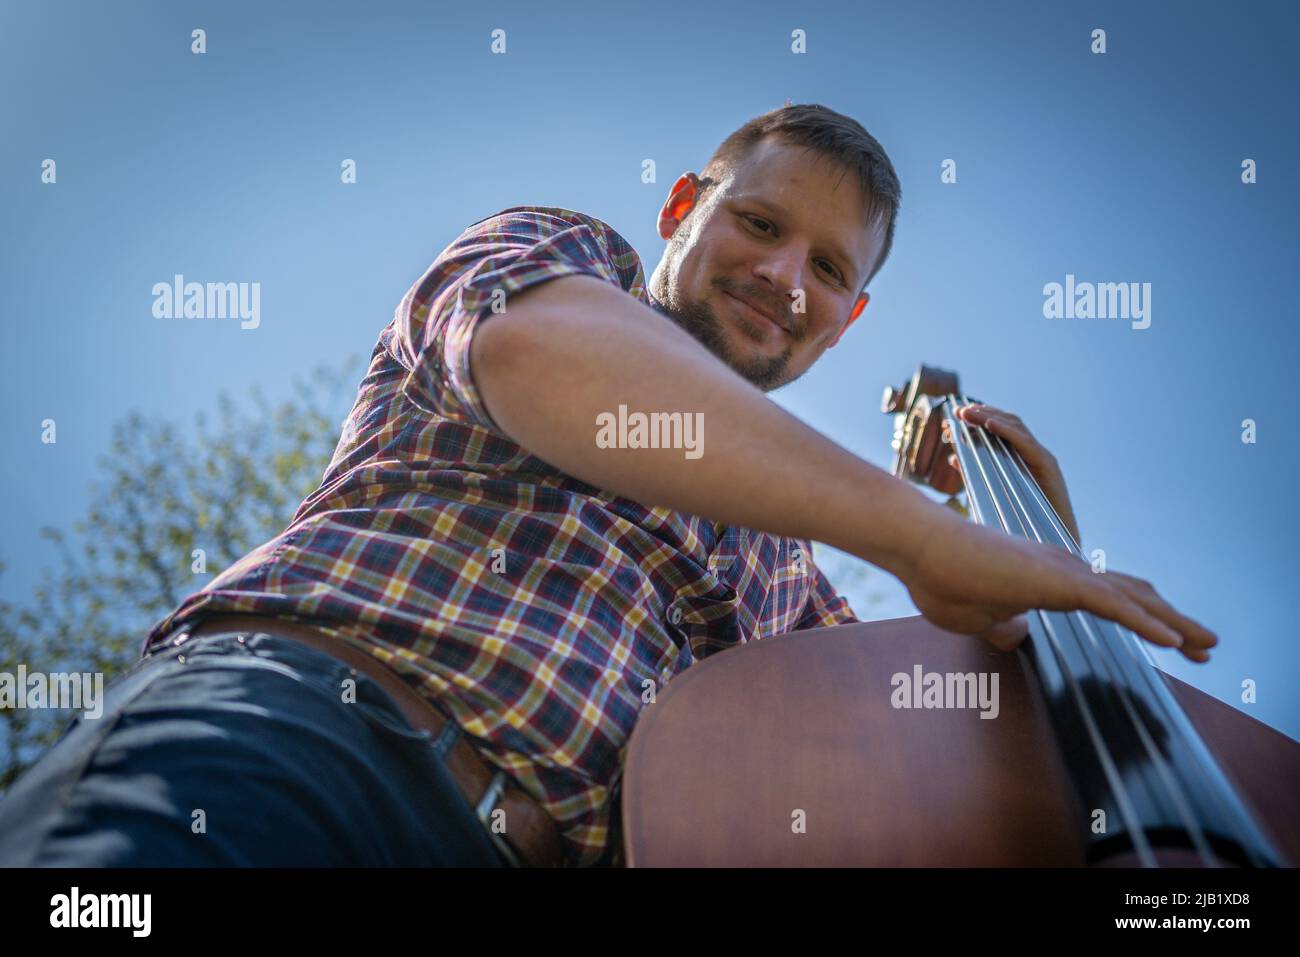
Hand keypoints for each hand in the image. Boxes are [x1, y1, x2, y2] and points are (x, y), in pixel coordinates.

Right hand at [895, 508, 1217, 662]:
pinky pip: (1111, 605)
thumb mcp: (974, 616)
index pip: (1106, 597)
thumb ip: (999, 625)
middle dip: (1173, 622)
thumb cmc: (939, 577)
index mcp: (1047, 579)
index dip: (1141, 617)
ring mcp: (1062, 572)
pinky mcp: (1054, 580)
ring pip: (1132, 600)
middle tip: (1208, 647)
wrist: (920, 546)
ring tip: (1208, 646)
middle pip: (1133, 595)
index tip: (1170, 641)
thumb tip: (1014, 635)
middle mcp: (1064, 568)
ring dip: (1173, 625)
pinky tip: (1172, 643)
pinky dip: (1145, 624)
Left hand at [943, 402, 1081, 545]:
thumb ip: (974, 474)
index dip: (979, 418)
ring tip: (968, 413)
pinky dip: (1007, 430)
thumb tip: (953, 458)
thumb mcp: (992, 490)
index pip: (1000, 429)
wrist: (1050, 538)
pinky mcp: (1048, 465)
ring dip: (990, 417)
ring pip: (1016, 427)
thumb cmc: (1022, 519)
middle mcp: (1033, 453)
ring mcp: (1042, 457)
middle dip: (982, 413)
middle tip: (958, 410)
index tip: (956, 415)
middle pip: (1008, 423)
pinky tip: (989, 424)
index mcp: (1021, 458)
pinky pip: (1025, 443)